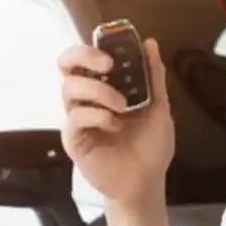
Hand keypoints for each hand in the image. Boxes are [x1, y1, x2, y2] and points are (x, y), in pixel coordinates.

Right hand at [58, 38, 174, 211]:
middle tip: (108, 66)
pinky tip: (115, 125)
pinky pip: (76, 117)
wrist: (146, 181)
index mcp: (105, 87)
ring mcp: (78, 118)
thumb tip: (150, 43)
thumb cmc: (151, 146)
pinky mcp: (73, 139)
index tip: (114, 52)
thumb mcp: (159, 107)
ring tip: (123, 106)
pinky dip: (97, 115)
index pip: (85, 57)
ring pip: (70, 88)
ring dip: (100, 91)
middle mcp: (86, 98)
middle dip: (84, 57)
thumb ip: (153, 77)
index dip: (93, 47)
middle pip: (66, 64)